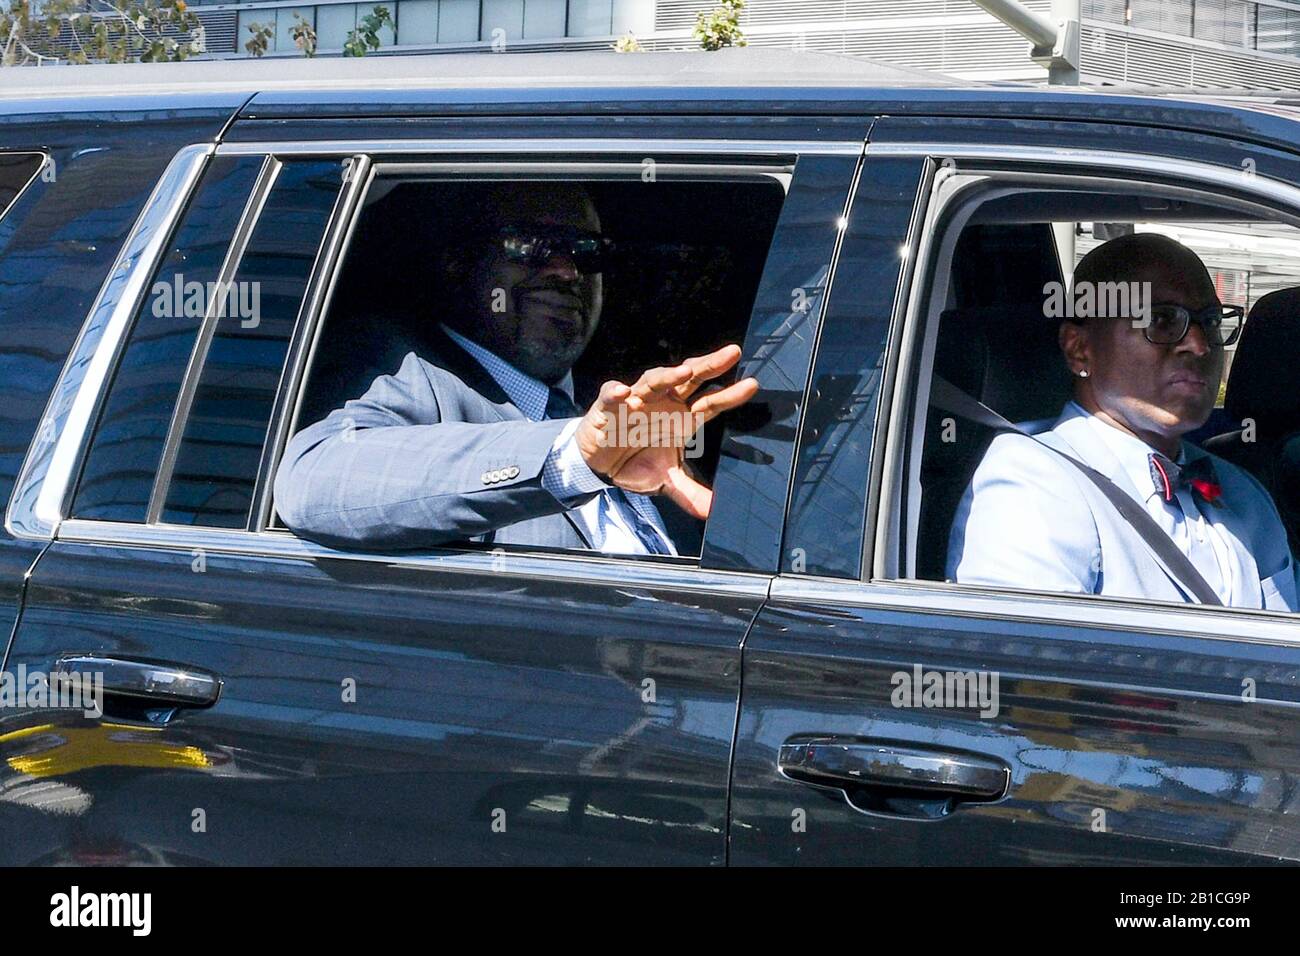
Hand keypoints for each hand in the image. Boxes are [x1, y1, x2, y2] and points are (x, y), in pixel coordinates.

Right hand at [575, 344, 758, 518]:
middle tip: (731, 354)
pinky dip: (616, 392)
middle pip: (690, 379)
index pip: (711, 403)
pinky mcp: (608, 406)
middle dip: (710, 365)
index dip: (730, 395)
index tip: (751, 385)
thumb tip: (713, 510)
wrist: (601, 463)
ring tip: (683, 372)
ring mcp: (637, 400)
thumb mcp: (666, 480)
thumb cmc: (637, 461)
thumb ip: (689, 493)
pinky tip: (623, 392)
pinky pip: (611, 395)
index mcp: (682, 418)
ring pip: (654, 380)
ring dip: (668, 376)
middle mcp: (664, 403)